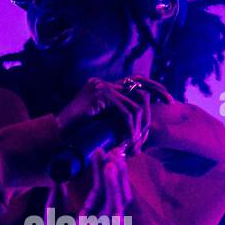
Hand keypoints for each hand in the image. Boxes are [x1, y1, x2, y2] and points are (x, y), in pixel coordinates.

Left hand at [33, 148, 131, 224]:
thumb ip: (53, 209)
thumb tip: (56, 182)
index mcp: (88, 223)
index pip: (99, 193)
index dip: (100, 174)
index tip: (100, 152)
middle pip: (112, 201)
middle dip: (113, 180)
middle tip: (113, 157)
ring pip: (115, 221)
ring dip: (116, 199)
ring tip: (115, 178)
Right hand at [55, 75, 172, 155]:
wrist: (56, 135)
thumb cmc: (77, 134)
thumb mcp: (102, 123)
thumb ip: (117, 118)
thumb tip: (140, 124)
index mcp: (105, 87)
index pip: (136, 81)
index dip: (155, 87)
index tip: (168, 100)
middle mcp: (104, 83)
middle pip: (140, 89)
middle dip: (154, 102)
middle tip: (162, 116)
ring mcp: (101, 86)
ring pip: (134, 105)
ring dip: (139, 126)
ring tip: (137, 143)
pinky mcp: (100, 95)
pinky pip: (125, 113)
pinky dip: (130, 128)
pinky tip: (129, 140)